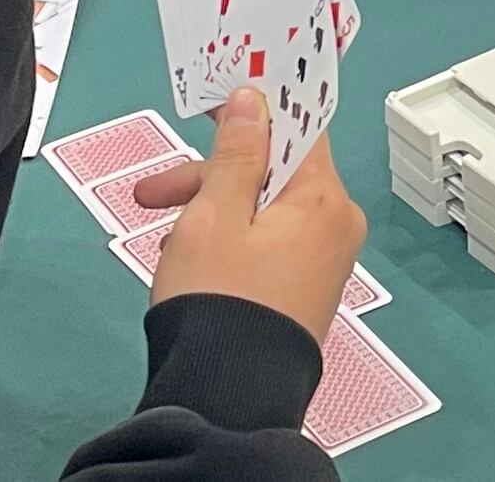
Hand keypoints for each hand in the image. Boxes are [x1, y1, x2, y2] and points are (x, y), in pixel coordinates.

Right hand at [140, 90, 364, 344]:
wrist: (226, 396)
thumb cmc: (220, 306)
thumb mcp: (214, 214)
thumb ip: (235, 153)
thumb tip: (254, 103)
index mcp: (322, 199)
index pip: (297, 126)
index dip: (256, 109)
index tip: (223, 98)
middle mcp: (334, 226)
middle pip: (273, 170)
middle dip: (213, 173)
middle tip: (160, 187)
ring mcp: (323, 260)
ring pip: (264, 207)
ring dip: (213, 206)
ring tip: (162, 230)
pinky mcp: (305, 288)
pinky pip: (270, 241)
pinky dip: (231, 237)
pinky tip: (189, 254)